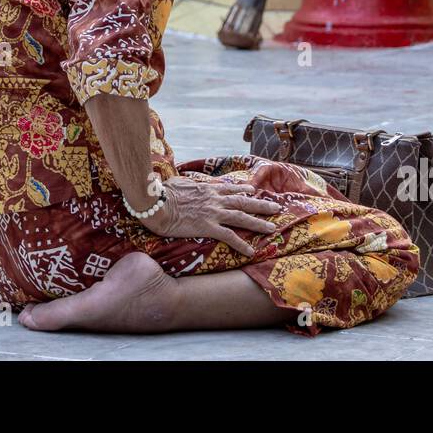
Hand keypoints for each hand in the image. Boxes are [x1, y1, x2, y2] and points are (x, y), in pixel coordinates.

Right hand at [143, 177, 281, 256]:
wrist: (156, 204)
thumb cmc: (162, 193)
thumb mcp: (177, 182)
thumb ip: (186, 183)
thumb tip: (184, 181)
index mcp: (207, 188)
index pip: (230, 188)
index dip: (243, 189)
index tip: (253, 190)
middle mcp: (215, 199)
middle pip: (243, 201)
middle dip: (261, 204)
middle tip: (277, 207)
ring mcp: (213, 213)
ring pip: (242, 217)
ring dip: (258, 222)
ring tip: (272, 228)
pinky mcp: (208, 227)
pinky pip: (229, 236)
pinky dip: (241, 244)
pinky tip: (251, 251)